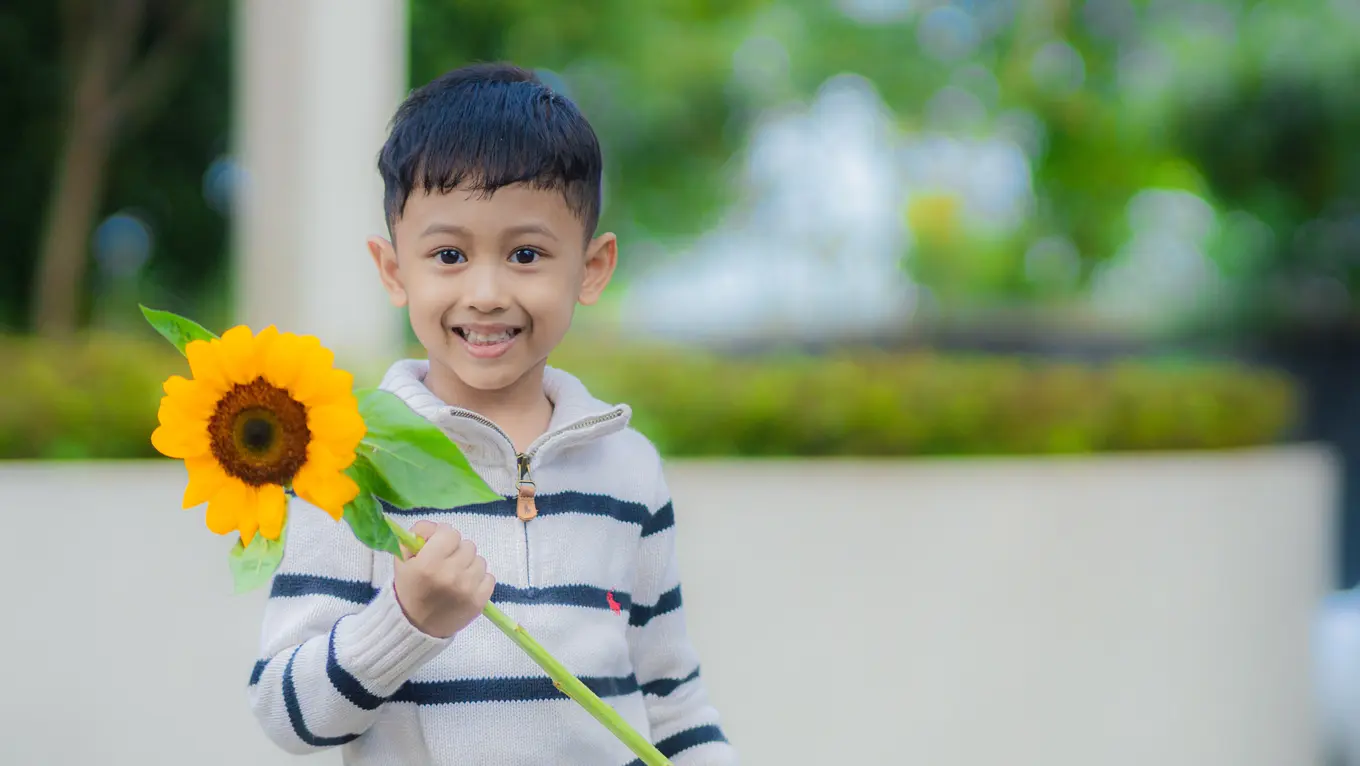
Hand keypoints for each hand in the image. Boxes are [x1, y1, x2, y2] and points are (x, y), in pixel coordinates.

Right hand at [393, 521, 494, 638]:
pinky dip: (479, 580)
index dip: (443, 537)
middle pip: (467, 545)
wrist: (416, 626)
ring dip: (468, 565)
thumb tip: (435, 527)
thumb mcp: (403, 560)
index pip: (450, 533)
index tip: (438, 548)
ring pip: (479, 560)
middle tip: (446, 564)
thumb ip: (416, 535)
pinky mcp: (479, 601)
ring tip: (455, 577)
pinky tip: (465, 587)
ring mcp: (467, 589)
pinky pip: (489, 577)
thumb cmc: (409, 589)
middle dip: (456, 552)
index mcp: (429, 564)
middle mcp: (450, 575)